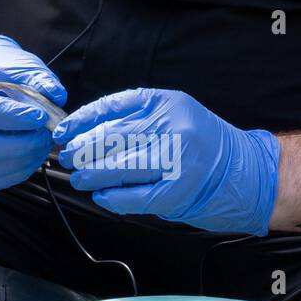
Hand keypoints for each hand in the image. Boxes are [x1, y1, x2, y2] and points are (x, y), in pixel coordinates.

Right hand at [0, 34, 66, 189]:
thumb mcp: (15, 61)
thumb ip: (36, 76)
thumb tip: (56, 95)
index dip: (11, 117)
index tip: (40, 117)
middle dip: (17, 145)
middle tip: (44, 136)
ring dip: (19, 161)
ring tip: (40, 145)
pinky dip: (14, 172)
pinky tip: (30, 156)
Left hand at [53, 89, 279, 235]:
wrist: (238, 169)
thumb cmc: (194, 142)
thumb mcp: (167, 116)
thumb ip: (130, 120)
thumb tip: (80, 133)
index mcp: (166, 103)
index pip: (113, 107)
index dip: (82, 122)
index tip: (62, 133)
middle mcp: (173, 127)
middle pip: (113, 138)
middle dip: (82, 150)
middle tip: (67, 158)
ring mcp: (177, 160)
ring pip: (120, 167)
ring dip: (92, 175)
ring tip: (78, 178)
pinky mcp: (177, 190)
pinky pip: (135, 196)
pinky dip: (113, 197)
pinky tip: (101, 196)